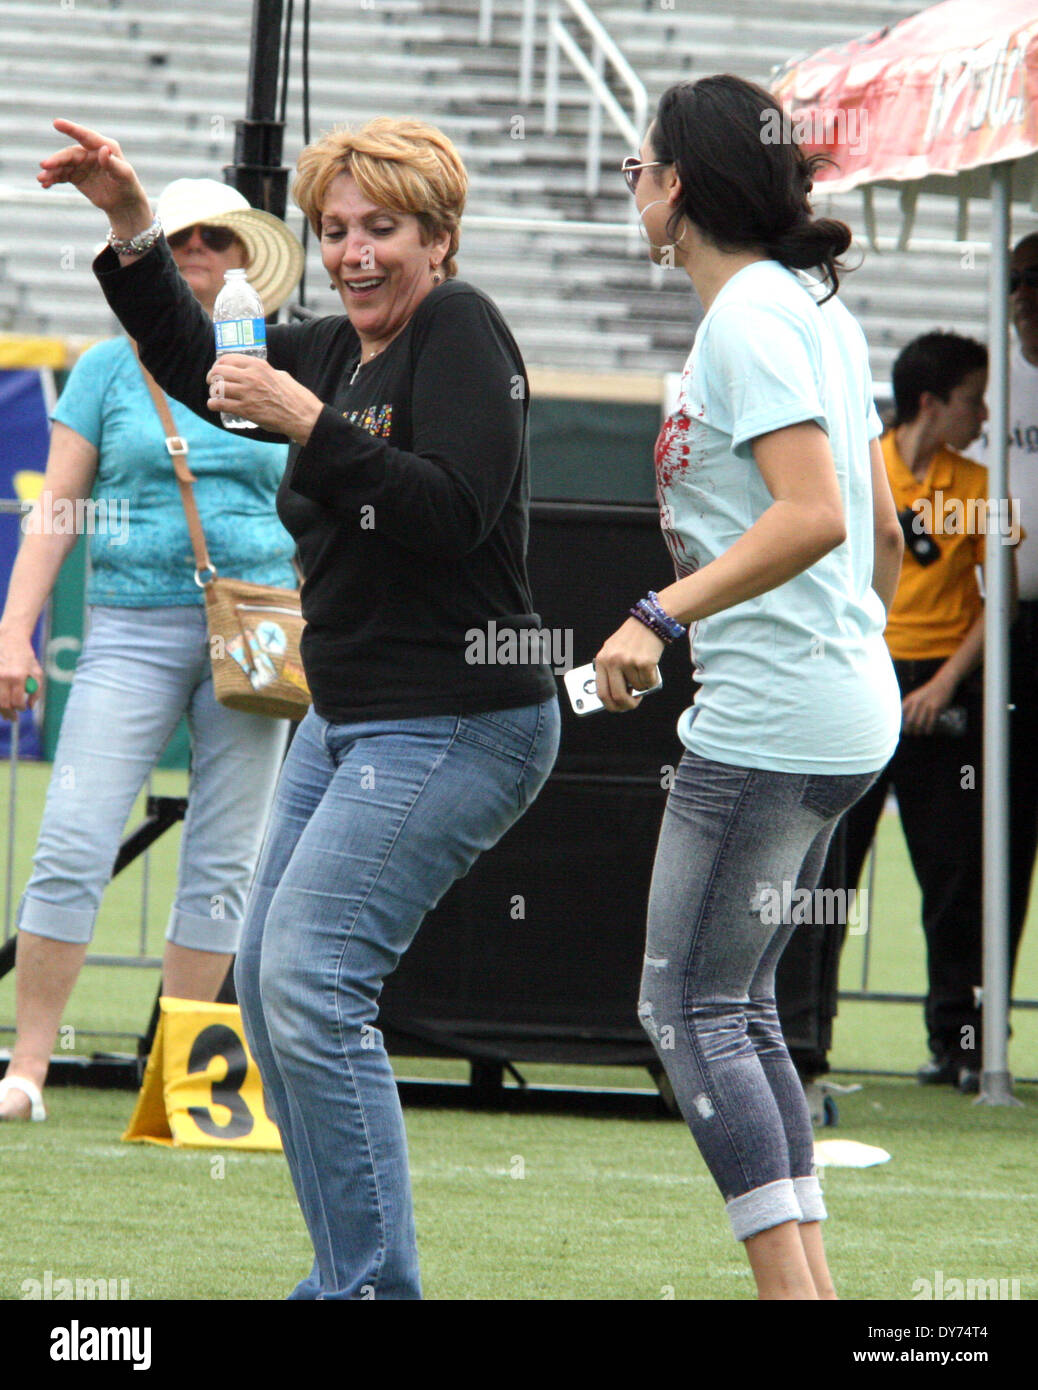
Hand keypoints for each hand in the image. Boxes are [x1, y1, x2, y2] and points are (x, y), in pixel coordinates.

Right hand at [0, 628, 43, 721]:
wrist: (9, 638)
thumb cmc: (25, 657)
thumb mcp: (37, 672)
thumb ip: (36, 691)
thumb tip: (29, 707)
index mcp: (17, 677)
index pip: (17, 701)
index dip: (20, 708)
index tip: (22, 708)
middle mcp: (3, 677)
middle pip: (3, 704)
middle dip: (9, 713)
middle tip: (12, 718)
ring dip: (0, 709)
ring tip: (6, 714)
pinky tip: (1, 704)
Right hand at [38, 120, 149, 229]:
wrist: (124, 204)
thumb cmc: (128, 186)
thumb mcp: (124, 175)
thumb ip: (113, 163)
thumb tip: (103, 150)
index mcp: (104, 147)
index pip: (86, 136)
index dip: (71, 129)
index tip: (56, 123)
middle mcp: (90, 152)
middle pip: (70, 154)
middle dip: (57, 160)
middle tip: (45, 165)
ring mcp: (81, 164)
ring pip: (63, 165)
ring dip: (51, 171)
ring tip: (41, 178)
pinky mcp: (75, 176)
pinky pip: (61, 176)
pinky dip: (52, 179)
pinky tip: (44, 184)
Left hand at [206, 356, 324, 444]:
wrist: (302, 416)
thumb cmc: (295, 396)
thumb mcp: (281, 375)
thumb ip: (266, 373)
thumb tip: (256, 373)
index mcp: (259, 365)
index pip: (228, 358)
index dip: (218, 364)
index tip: (217, 369)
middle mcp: (250, 377)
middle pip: (219, 371)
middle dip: (212, 377)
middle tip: (212, 382)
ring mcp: (247, 393)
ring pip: (218, 388)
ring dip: (213, 391)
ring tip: (214, 395)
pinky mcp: (246, 410)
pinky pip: (221, 404)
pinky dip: (214, 404)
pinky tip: (213, 405)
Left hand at [593, 617, 663, 712]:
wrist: (650, 622)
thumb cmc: (631, 639)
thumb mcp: (613, 651)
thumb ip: (611, 672)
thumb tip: (616, 698)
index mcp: (601, 660)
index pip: (601, 692)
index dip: (610, 705)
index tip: (617, 708)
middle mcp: (613, 661)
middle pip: (618, 696)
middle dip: (627, 705)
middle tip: (634, 703)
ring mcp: (628, 662)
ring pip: (638, 688)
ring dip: (643, 685)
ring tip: (643, 671)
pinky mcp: (644, 662)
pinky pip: (649, 682)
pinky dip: (652, 680)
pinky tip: (651, 668)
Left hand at [901, 674, 954, 735]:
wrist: (943, 682)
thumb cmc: (927, 692)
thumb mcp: (915, 696)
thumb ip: (908, 705)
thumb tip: (901, 718)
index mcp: (910, 699)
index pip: (900, 713)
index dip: (898, 722)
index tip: (898, 728)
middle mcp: (917, 702)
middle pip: (909, 721)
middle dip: (908, 730)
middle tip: (909, 734)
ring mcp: (927, 705)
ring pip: (919, 723)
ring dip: (918, 732)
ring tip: (917, 734)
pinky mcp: (936, 708)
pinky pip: (931, 722)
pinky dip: (928, 729)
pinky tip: (927, 732)